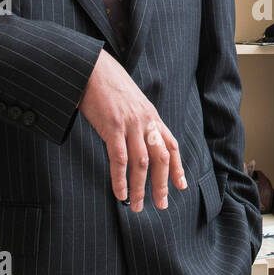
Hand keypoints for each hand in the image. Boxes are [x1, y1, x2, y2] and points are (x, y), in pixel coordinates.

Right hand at [78, 51, 185, 210]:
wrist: (92, 68)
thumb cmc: (108, 85)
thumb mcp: (131, 102)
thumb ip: (139, 120)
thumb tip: (140, 139)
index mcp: (152, 117)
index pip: (171, 146)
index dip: (177, 167)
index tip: (181, 186)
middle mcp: (146, 122)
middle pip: (161, 159)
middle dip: (162, 185)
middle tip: (161, 205)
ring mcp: (130, 124)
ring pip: (142, 164)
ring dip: (141, 188)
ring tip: (138, 206)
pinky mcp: (112, 127)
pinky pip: (119, 159)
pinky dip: (120, 179)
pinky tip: (120, 194)